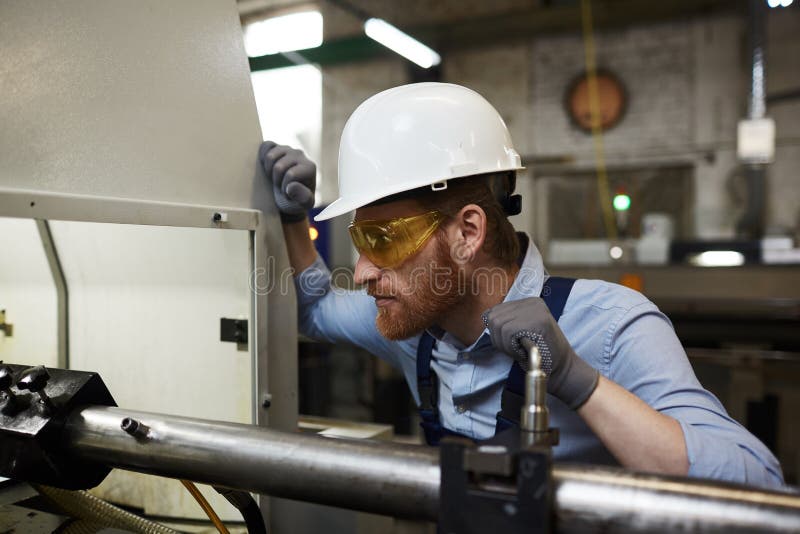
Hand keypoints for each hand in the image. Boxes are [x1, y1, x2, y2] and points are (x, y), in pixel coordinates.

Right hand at [259, 141, 315, 222]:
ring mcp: (287, 149)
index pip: (290, 175)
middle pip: (278, 167)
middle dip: (276, 180)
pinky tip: (268, 167)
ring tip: (275, 177)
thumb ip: (303, 198)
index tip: (288, 193)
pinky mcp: (276, 146)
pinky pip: (265, 146)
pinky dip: (262, 157)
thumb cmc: (296, 201)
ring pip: (270, 156)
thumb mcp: (303, 205)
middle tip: (280, 186)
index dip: (284, 188)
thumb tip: (292, 186)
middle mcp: (300, 155)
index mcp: (309, 167)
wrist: (287, 197)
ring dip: (268, 171)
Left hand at [483, 297, 598, 409]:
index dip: (496, 332)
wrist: (562, 369)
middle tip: (516, 349)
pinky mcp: (539, 320)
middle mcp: (532, 302)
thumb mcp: (518, 333)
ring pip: (498, 324)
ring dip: (505, 344)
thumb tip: (485, 316)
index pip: (494, 311)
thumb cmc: (537, 354)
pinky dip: (511, 347)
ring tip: (521, 350)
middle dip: (499, 339)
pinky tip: (524, 351)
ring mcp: (536, 309)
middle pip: (494, 317)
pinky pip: (508, 331)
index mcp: (527, 302)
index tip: (512, 343)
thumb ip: (505, 321)